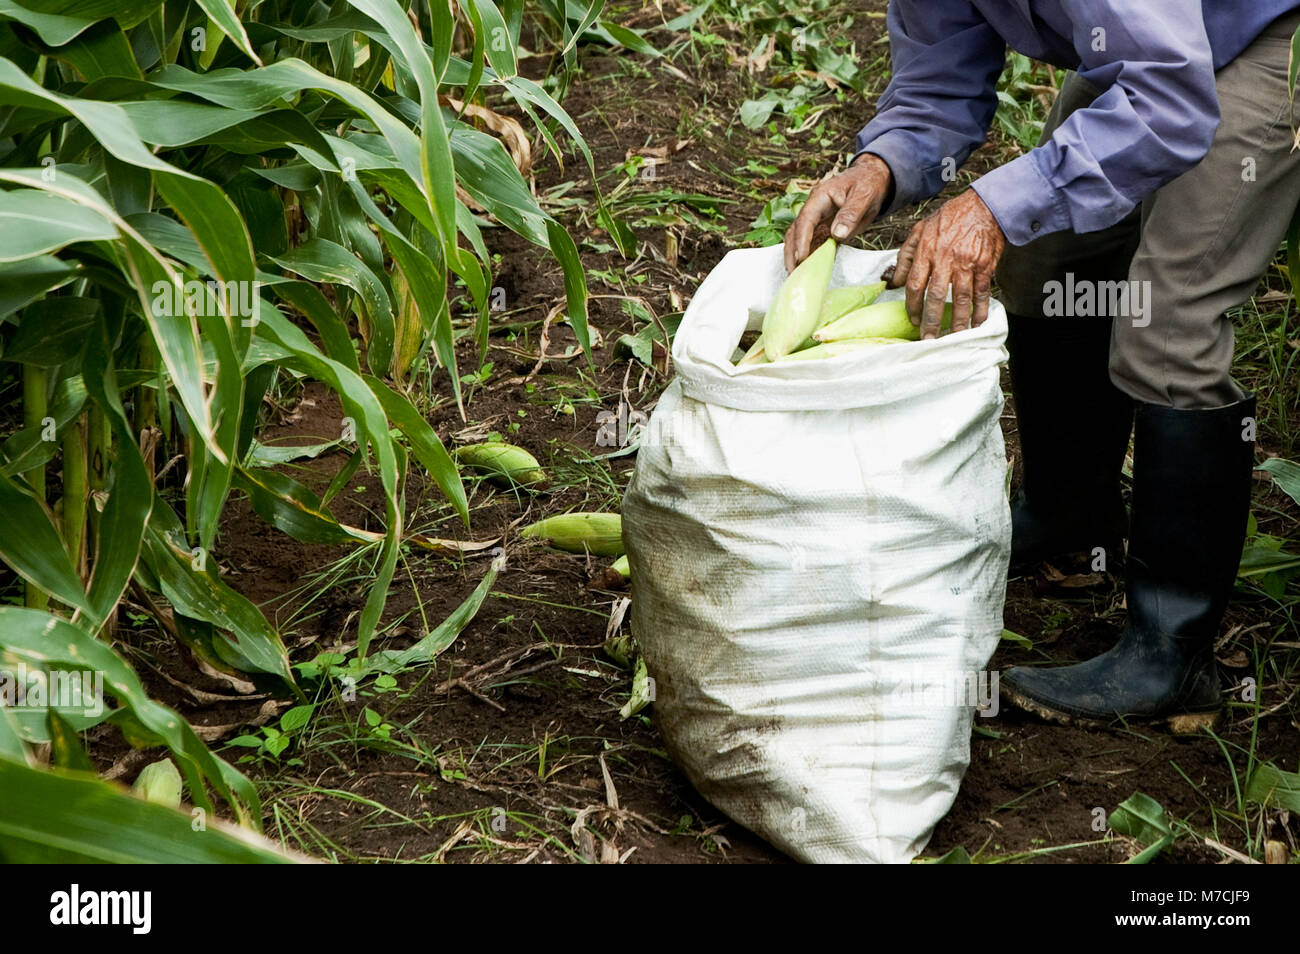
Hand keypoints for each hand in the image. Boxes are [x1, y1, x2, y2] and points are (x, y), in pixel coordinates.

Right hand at [784, 153, 892, 272]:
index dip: (802, 240)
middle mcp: (814, 208)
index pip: (806, 219)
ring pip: (799, 239)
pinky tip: (809, 270)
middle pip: (795, 231)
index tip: (802, 258)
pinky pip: (812, 244)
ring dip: (796, 257)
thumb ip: (850, 214)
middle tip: (794, 273)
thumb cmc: (868, 184)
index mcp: (821, 197)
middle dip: (792, 252)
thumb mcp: (864, 196)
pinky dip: (809, 257)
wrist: (872, 179)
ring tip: (797, 276)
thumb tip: (836, 234)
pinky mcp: (823, 229)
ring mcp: (817, 219)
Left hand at [889, 190, 1004, 338]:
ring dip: (957, 321)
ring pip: (960, 297)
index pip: (915, 283)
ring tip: (952, 337)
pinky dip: (980, 310)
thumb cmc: (950, 218)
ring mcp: (967, 262)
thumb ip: (905, 257)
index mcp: (927, 249)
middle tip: (929, 338)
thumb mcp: (920, 230)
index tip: (913, 320)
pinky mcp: (985, 265)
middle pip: (936, 295)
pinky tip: (976, 323)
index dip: (912, 305)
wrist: (985, 206)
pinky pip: (981, 292)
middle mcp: (946, 258)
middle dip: (931, 320)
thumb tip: (891, 282)